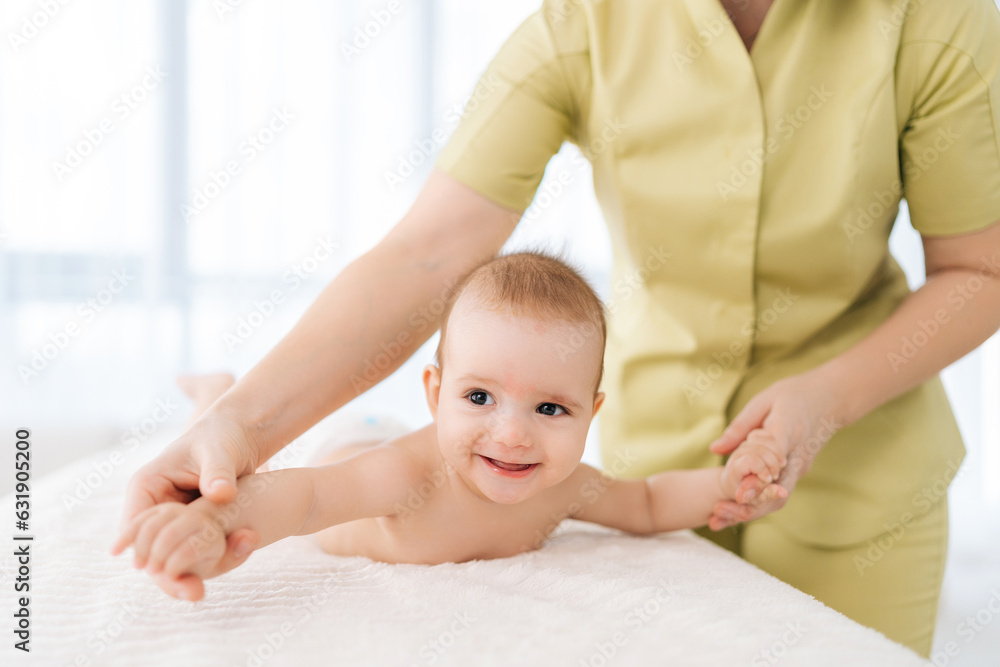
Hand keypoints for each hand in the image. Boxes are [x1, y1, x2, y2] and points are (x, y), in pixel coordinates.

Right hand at [115, 410, 261, 598]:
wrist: (240, 436)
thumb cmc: (223, 437)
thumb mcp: (219, 452)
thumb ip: (218, 472)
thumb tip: (221, 494)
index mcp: (147, 486)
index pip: (135, 527)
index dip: (145, 552)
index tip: (162, 572)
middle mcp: (153, 507)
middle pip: (149, 549)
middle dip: (166, 574)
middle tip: (191, 593)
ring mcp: (171, 520)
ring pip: (169, 556)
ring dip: (184, 575)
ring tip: (198, 594)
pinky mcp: (191, 527)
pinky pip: (191, 552)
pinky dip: (203, 564)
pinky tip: (215, 578)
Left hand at [707, 372, 842, 529]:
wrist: (830, 399)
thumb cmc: (793, 395)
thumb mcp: (764, 401)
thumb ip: (740, 427)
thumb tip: (714, 449)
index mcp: (790, 431)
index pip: (774, 459)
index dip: (758, 477)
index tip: (738, 493)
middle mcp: (798, 457)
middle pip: (777, 491)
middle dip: (748, 506)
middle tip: (719, 511)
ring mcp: (800, 468)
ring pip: (777, 499)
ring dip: (749, 511)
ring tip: (717, 519)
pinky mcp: (797, 472)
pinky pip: (777, 493)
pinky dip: (755, 505)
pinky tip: (731, 512)